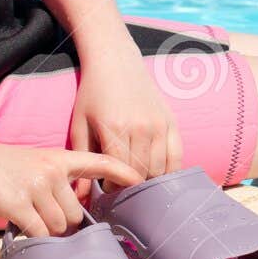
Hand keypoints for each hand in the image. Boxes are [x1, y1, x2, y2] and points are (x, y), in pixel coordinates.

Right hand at [0, 139, 141, 237]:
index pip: (99, 161)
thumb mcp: (34, 164)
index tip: (139, 181)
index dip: (121, 172)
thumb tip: (73, 217)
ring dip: (46, 232)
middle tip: (42, 217)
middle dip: (63, 224)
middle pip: (77, 214)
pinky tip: (20, 227)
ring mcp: (36, 187)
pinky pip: (39, 232)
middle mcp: (52, 171)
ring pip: (59, 227)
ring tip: (27, 217)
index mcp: (59, 158)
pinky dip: (33, 237)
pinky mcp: (18, 203)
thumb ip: (56, 183)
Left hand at [68, 52, 181, 180]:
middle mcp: (140, 128)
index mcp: (114, 129)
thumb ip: (83, 160)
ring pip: (159, 169)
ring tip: (136, 178)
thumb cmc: (93, 94)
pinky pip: (177, 157)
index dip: (112, 187)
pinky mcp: (172, 122)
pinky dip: (169, 171)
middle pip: (141, 174)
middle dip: (130, 186)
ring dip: (148, 180)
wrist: (116, 62)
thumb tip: (80, 196)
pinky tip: (158, 174)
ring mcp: (159, 125)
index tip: (106, 187)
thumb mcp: (80, 124)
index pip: (119, 173)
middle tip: (121, 186)